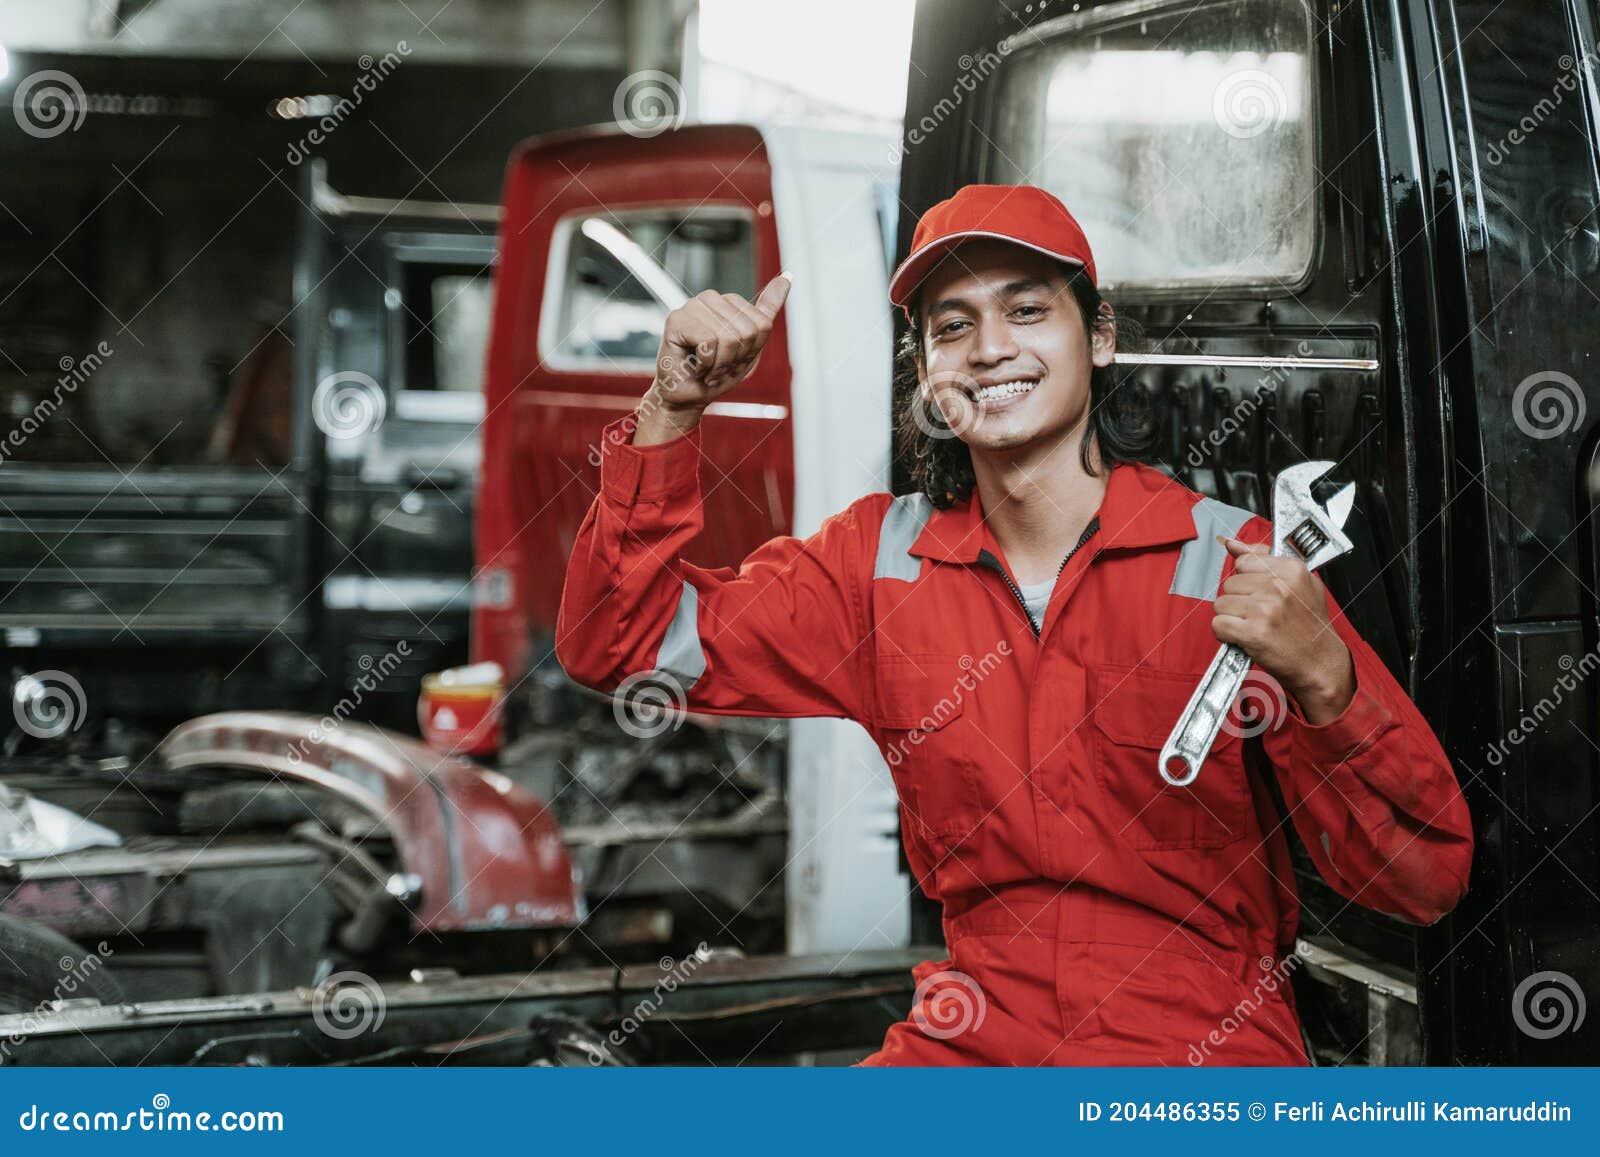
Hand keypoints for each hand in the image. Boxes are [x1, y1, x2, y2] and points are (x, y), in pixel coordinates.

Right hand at [633, 274, 791, 444]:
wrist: (687, 397)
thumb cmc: (715, 373)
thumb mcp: (751, 345)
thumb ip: (767, 311)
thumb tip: (787, 277)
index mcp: (729, 302)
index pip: (762, 324)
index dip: (751, 351)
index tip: (733, 359)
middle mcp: (710, 298)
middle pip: (747, 331)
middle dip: (736, 359)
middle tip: (718, 366)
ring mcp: (692, 306)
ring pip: (728, 337)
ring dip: (720, 364)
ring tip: (706, 368)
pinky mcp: (677, 319)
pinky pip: (709, 342)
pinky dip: (706, 364)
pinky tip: (695, 365)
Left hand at [1212, 537, 1354, 723]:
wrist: (1321, 664)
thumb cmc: (1309, 627)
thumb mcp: (1300, 584)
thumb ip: (1265, 560)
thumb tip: (1232, 544)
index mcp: (1292, 570)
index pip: (1244, 562)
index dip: (1247, 580)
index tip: (1259, 593)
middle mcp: (1278, 587)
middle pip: (1230, 583)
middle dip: (1239, 601)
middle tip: (1259, 615)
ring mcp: (1265, 609)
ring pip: (1221, 604)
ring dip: (1231, 618)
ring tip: (1253, 626)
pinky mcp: (1253, 632)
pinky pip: (1218, 624)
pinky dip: (1226, 634)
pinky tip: (1244, 638)